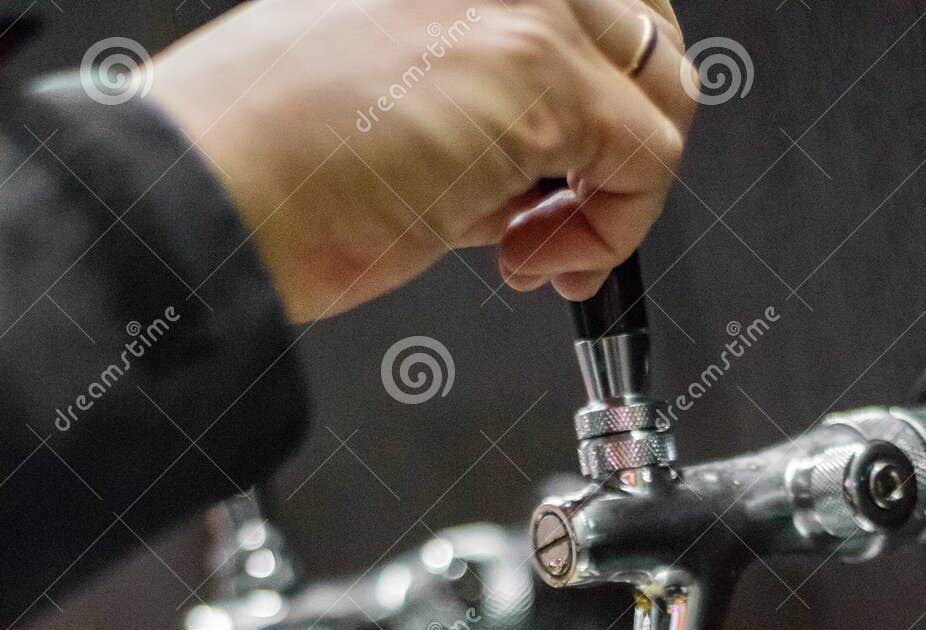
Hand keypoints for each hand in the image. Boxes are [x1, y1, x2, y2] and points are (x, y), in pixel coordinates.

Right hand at [149, 0, 692, 319]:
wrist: (216, 195)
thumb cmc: (270, 162)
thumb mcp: (400, 114)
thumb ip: (487, 119)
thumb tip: (538, 172)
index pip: (592, 5)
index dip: (596, 93)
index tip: (563, 167)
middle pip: (647, 32)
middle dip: (624, 136)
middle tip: (567, 207)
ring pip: (663, 92)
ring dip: (619, 191)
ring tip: (542, 246)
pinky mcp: (537, 73)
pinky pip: (648, 160)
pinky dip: (612, 233)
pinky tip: (535, 261)